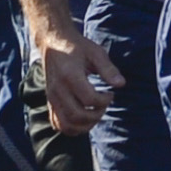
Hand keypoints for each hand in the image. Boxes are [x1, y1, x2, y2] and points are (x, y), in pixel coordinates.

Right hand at [31, 17, 119, 133]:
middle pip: (77, 115)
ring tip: (94, 113)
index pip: (89, 99)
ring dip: (84, 126)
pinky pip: (58, 124)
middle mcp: (58, 89)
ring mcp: (52, 98)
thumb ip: (108, 69)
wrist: (53, 43)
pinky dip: (72, 128)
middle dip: (96, 115)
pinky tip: (83, 119)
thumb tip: (121, 84)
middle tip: (103, 104)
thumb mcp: (96, 52)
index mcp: (70, 75)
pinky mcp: (50, 102)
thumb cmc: (78, 47)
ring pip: (66, 125)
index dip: (104, 100)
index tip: (110, 93)